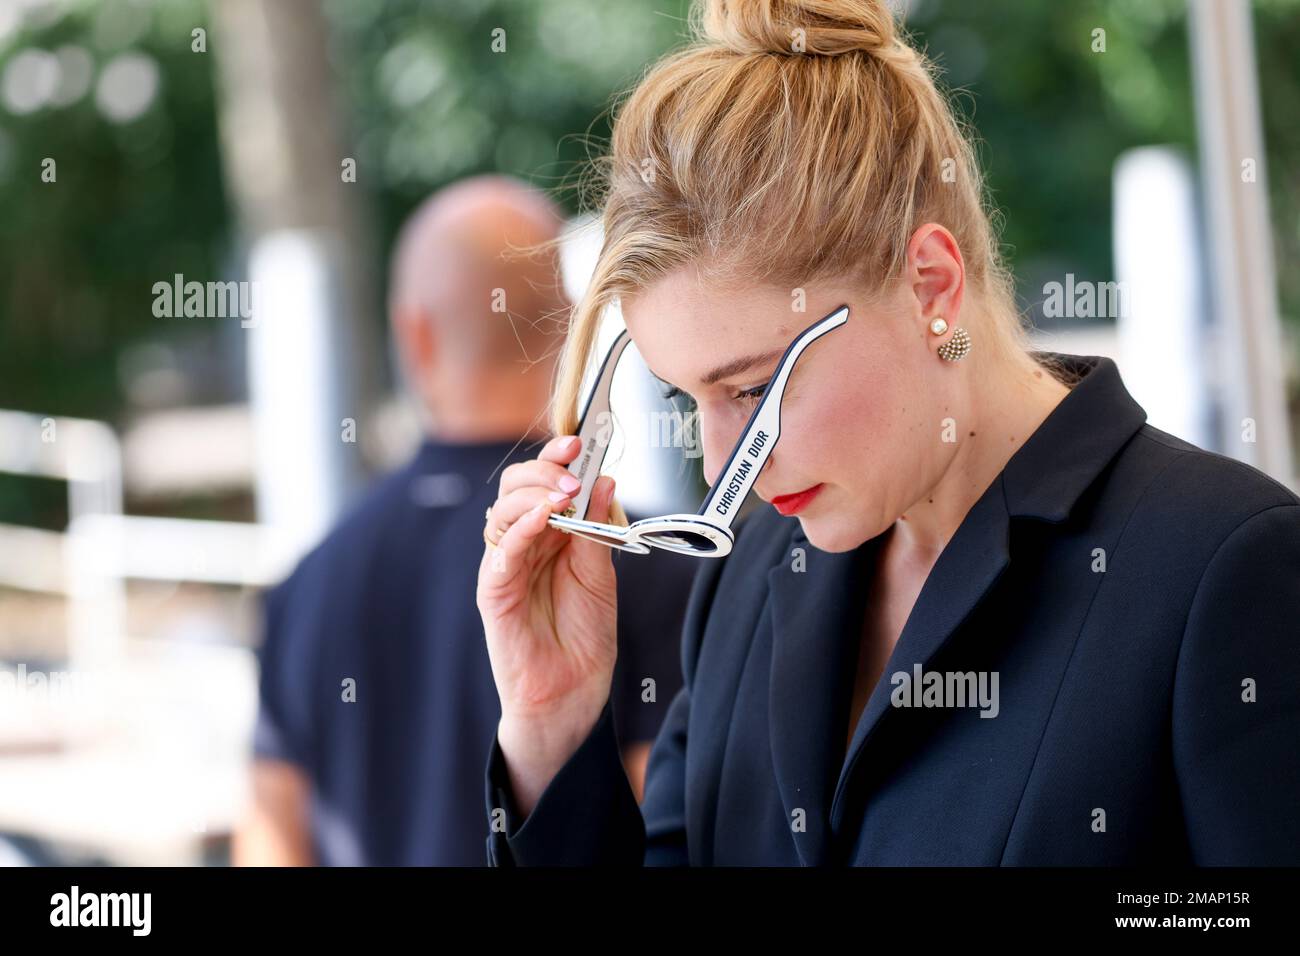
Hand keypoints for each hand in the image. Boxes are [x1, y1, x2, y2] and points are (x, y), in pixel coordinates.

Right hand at [476, 434, 619, 813]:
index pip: (543, 482)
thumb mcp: (602, 573)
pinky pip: (501, 550)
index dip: (557, 458)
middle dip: (544, 470)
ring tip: (566, 493)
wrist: (572, 691)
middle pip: (516, 487)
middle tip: (574, 471)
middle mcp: (523, 543)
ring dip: (534, 493)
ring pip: (503, 510)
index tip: (581, 443)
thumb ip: (598, 528)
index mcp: (550, 533)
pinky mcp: (494, 590)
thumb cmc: (584, 635)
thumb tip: (606, 479)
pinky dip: (522, 527)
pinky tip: (544, 516)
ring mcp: (505, 564)